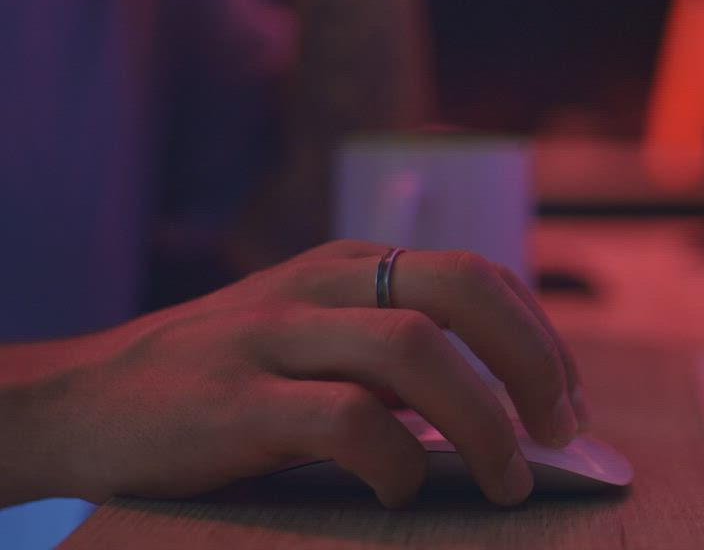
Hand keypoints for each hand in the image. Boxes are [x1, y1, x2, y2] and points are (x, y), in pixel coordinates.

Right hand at [9, 241, 584, 507]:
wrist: (78, 400)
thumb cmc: (223, 380)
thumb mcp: (314, 339)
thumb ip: (393, 355)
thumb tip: (502, 404)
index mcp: (350, 265)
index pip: (479, 276)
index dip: (541, 338)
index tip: (570, 402)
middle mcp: (320, 284)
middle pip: (464, 288)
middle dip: (534, 360)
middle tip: (560, 431)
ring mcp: (273, 336)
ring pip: (415, 349)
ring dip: (483, 421)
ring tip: (507, 479)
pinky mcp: (232, 401)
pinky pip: (347, 419)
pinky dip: (396, 463)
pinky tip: (401, 492)